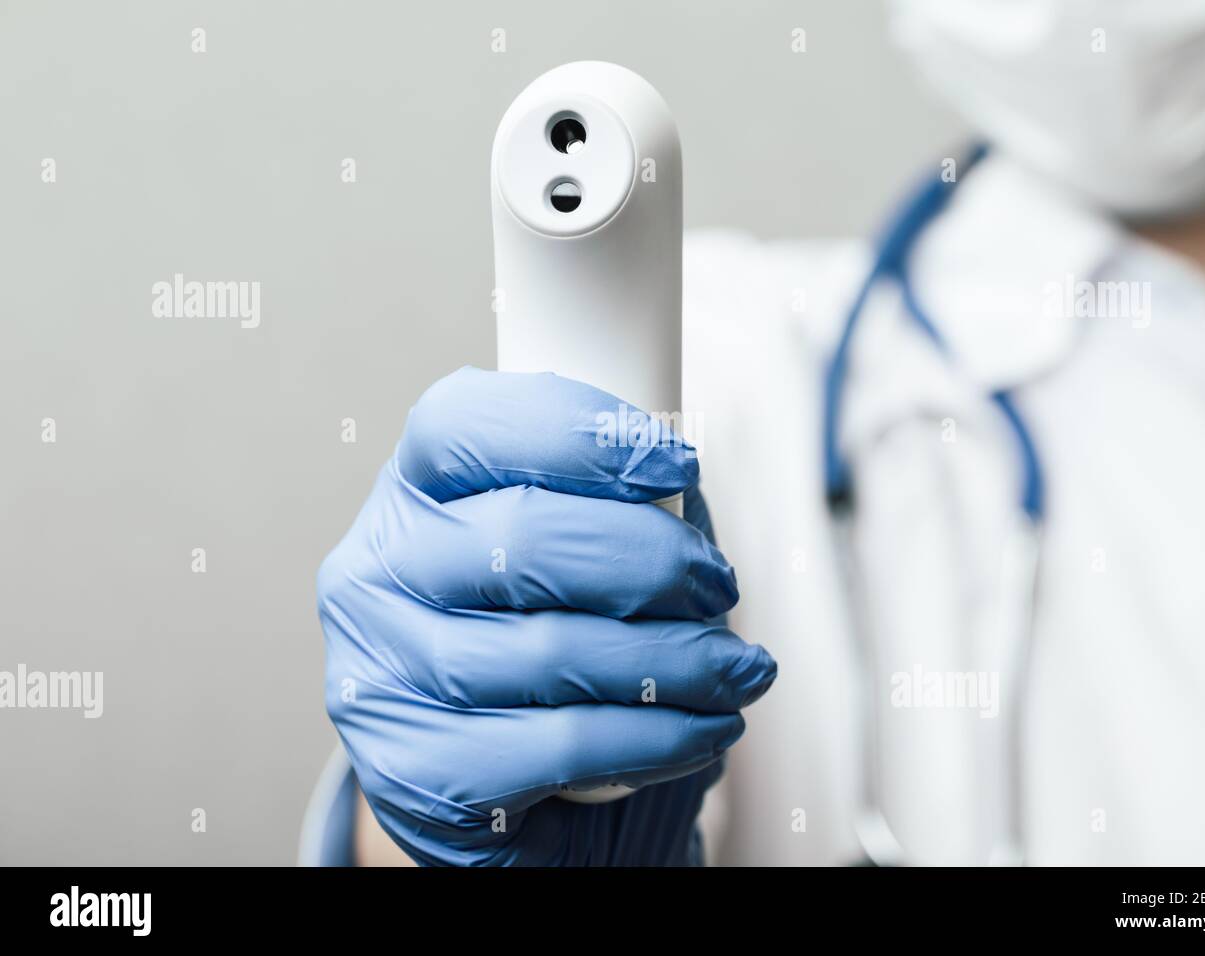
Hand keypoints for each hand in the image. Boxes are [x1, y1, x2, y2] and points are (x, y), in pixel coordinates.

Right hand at [317, 367, 775, 864]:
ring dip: (678, 661)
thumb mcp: (574, 557)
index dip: (577, 434)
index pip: (462, 426)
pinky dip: (658, 737)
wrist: (505, 797)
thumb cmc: (549, 651)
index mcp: (407, 495)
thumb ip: (615, 512)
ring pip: (553, 651)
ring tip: (739, 670)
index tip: (679, 467)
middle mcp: (373, 576)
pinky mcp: (417, 775)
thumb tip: (685, 505)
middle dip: (652, 560)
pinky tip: (704, 730)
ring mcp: (383, 679)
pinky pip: (564, 745)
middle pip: (520, 537)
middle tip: (720, 585)